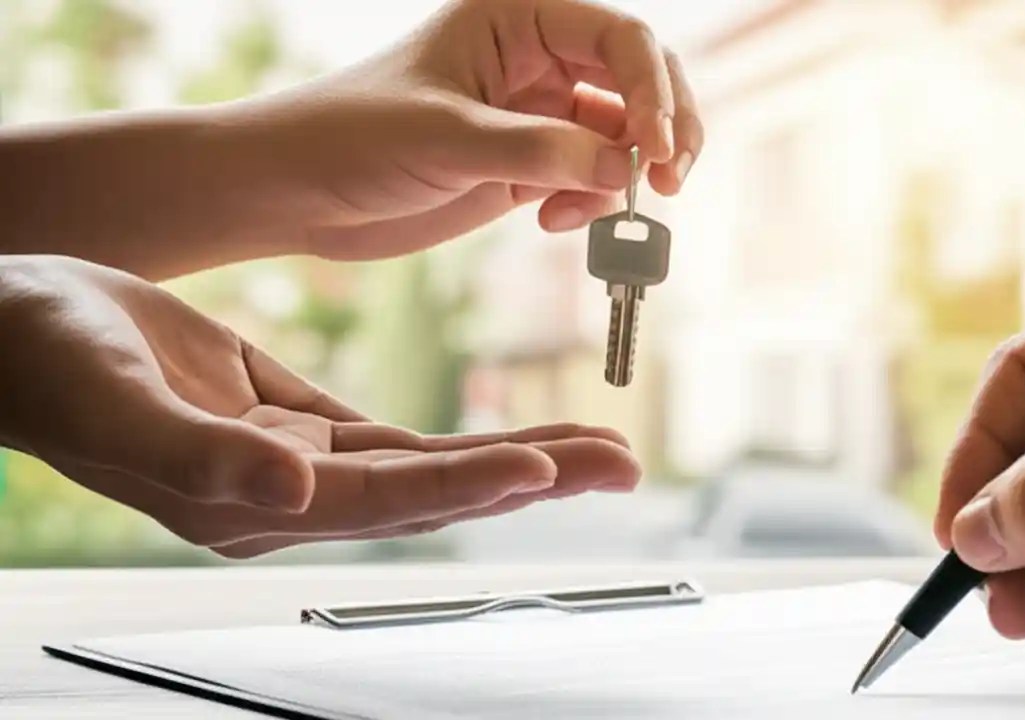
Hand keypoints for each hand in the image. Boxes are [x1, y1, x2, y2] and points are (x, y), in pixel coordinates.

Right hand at [0, 256, 638, 557]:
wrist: (15, 328)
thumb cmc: (44, 360)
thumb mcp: (109, 399)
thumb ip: (200, 455)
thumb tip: (290, 493)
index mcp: (245, 503)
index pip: (383, 500)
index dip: (465, 484)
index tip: (545, 467)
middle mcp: (283, 496)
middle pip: (432, 492)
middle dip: (530, 476)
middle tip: (617, 465)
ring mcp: (293, 467)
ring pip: (429, 469)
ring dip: (516, 457)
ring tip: (595, 448)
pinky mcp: (293, 429)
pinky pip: (396, 442)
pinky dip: (460, 438)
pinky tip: (515, 438)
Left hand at [231, 0, 701, 261]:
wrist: (295, 193)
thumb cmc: (350, 136)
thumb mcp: (446, 137)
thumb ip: (540, 150)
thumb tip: (628, 168)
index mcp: (517, 17)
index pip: (620, 38)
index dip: (653, 90)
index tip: (657, 152)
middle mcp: (535, 59)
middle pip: (639, 81)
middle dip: (663, 130)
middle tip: (668, 184)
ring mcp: (535, 114)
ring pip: (623, 134)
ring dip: (627, 175)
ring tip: (583, 214)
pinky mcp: (527, 164)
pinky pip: (592, 177)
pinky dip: (592, 204)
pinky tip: (552, 221)